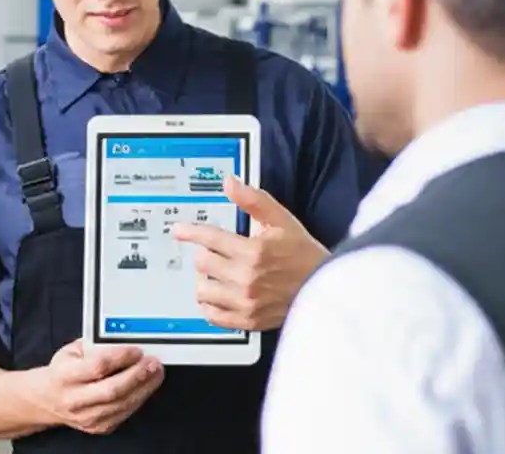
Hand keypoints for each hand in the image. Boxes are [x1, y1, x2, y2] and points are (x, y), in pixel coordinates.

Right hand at [28, 339, 163, 435]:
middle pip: (112, 390)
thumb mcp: (71, 351)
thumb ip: (94, 346)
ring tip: (155, 373)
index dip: (120, 357)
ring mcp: (87, 417)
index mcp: (64, 376)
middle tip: (152, 363)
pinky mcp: (99, 427)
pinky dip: (139, 398)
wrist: (47, 400)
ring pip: (121, 404)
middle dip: (137, 375)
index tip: (136, 350)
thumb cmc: (62, 372)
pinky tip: (146, 386)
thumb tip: (122, 341)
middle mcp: (74, 399)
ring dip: (144, 388)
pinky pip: (124, 413)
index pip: (97, 367)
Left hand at [172, 176, 328, 330]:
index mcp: (253, 251)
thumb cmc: (303, 254)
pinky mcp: (247, 321)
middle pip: (203, 263)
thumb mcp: (281, 220)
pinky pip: (213, 315)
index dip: (190, 231)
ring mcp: (245, 302)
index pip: (209, 238)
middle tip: (215, 252)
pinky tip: (219, 295)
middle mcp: (246, 278)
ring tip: (216, 274)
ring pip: (203, 289)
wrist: (324, 286)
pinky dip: (210, 304)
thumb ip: (253, 200)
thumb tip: (230, 183)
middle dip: (206, 253)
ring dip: (206, 279)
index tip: (179, 230)